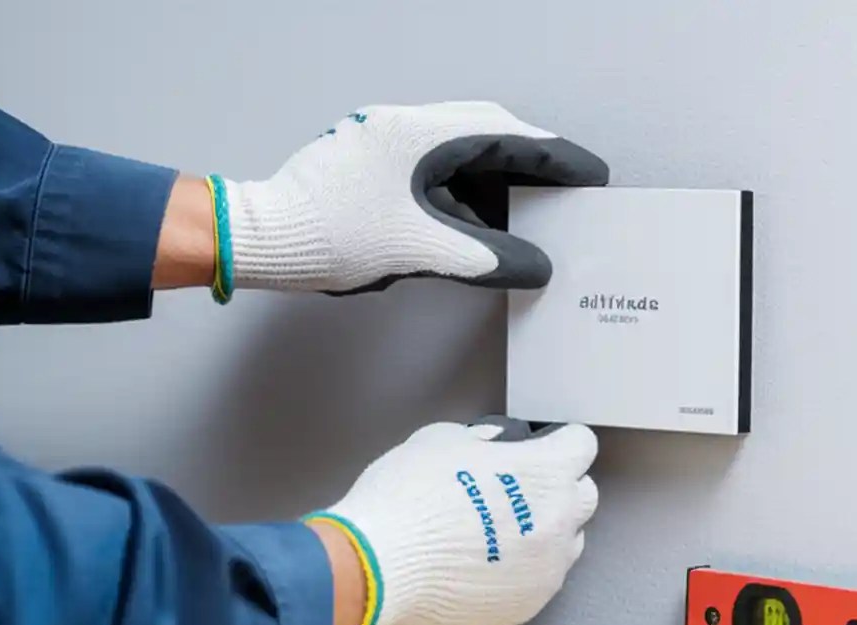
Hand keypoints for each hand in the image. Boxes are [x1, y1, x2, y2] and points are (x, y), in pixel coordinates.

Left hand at [220, 102, 608, 293]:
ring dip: (497, 180)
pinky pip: (436, 165)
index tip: (593, 176)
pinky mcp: (373, 159)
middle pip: (492, 134)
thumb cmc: (333, 235)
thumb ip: (488, 258)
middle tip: (566, 193)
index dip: (560, 161)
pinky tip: (476, 224)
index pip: (513, 140)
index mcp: (424, 134)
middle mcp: (407, 125)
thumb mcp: (423, 249)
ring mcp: (387, 139)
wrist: (262, 236)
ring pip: (463, 149)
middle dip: (534, 164)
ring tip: (526, 217)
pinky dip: (465, 191)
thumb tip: (536, 266)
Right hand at [306, 417, 597, 624]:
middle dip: (560, 487)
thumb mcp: (438, 441)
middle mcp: (556, 520)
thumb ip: (476, 438)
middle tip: (523, 488)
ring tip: (503, 530)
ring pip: (567, 543)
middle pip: (583, 496)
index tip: (549, 445)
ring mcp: (545, 568)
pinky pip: (540, 581)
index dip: (561, 441)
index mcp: (543, 472)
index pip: (581, 445)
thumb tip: (488, 443)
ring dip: (546, 532)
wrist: (376, 566)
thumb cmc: (406, 501)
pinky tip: (488, 563)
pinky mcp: (527, 605)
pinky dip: (523, 570)